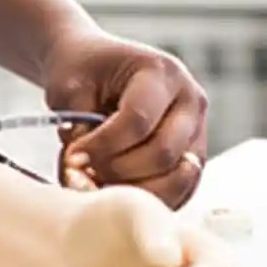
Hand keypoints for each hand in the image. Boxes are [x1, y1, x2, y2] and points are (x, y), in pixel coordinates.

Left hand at [43, 30, 207, 208]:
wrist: (96, 67)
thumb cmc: (81, 73)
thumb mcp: (68, 87)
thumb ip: (78, 124)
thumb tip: (83, 169)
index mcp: (161, 72)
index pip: (137, 119)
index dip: (102, 146)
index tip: (72, 157)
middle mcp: (190, 100)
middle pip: (163, 154)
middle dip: (116, 171)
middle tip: (82, 173)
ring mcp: (197, 130)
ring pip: (177, 179)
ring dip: (132, 190)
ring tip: (96, 182)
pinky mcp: (194, 156)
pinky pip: (180, 191)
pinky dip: (146, 198)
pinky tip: (112, 190)